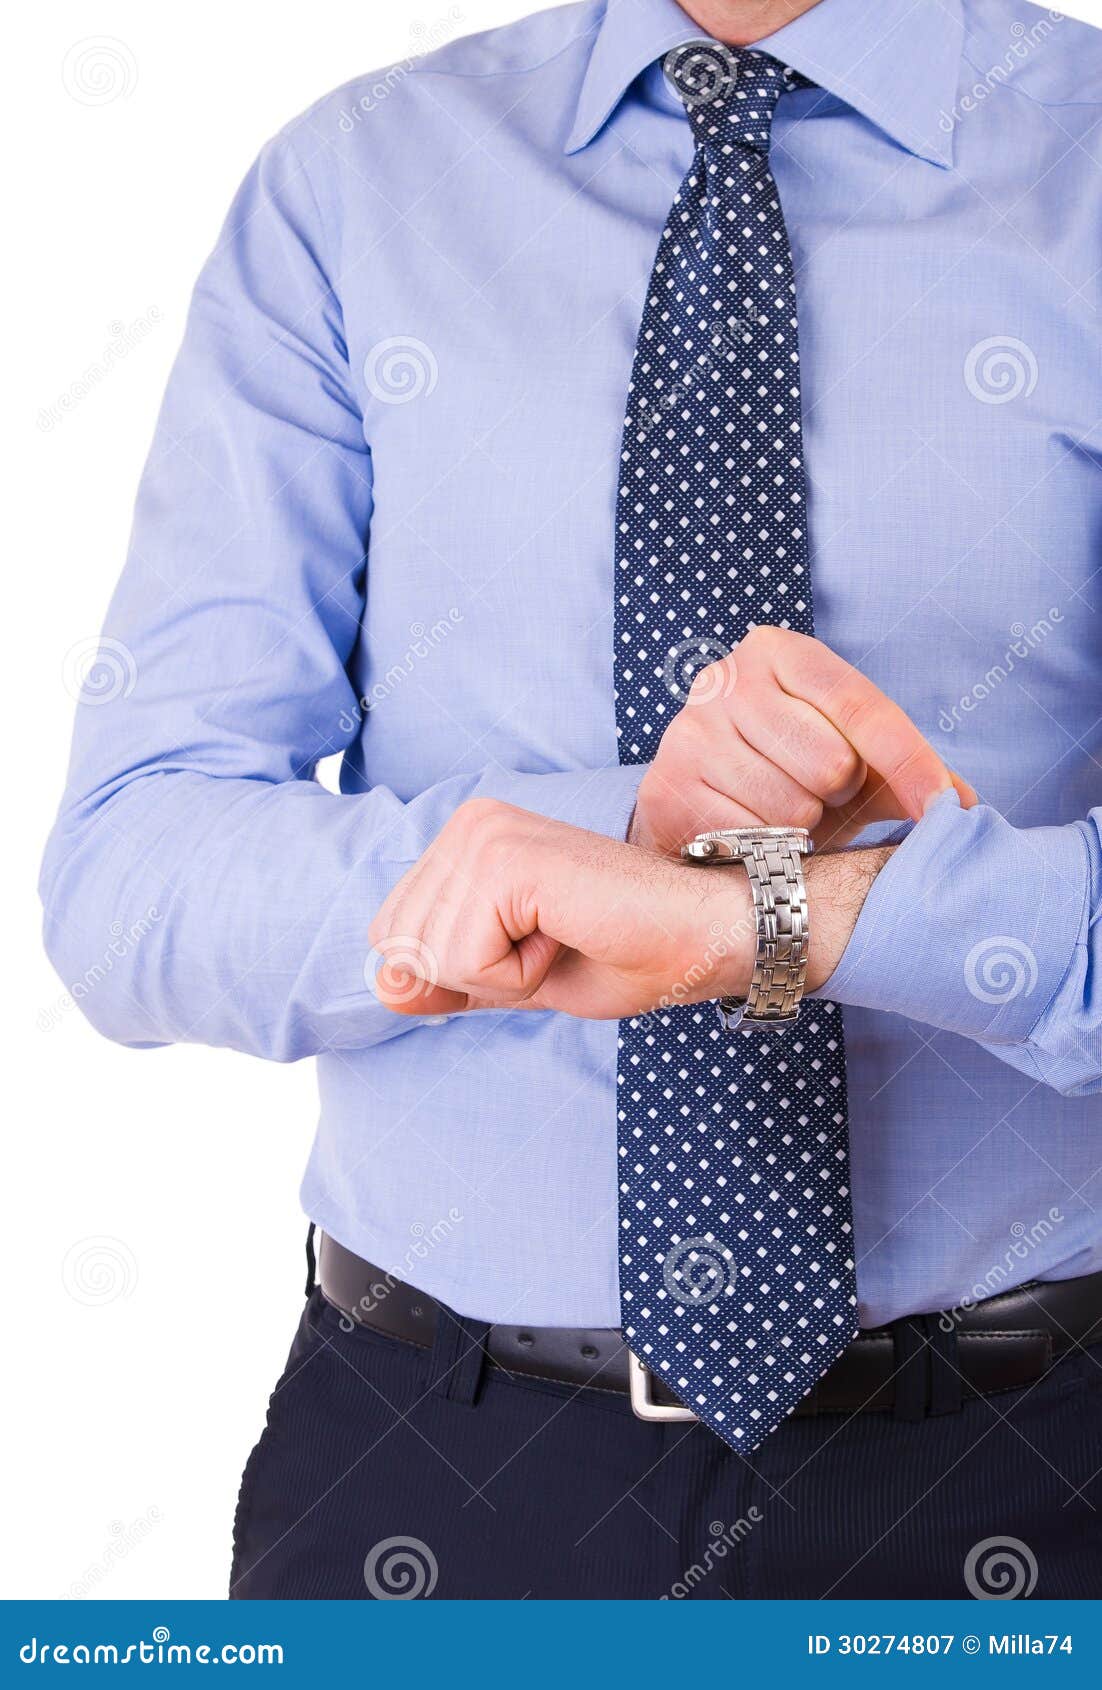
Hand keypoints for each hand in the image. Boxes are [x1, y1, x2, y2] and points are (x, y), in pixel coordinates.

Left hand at [368, 800, 754, 1019]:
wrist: (703, 937)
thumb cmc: (626, 953)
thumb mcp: (515, 978)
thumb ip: (447, 979)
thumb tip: (381, 988)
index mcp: (464, 839)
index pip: (392, 935)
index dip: (459, 971)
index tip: (538, 944)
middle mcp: (467, 822)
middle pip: (399, 946)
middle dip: (473, 975)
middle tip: (554, 942)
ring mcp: (483, 832)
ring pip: (429, 957)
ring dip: (501, 976)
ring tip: (564, 936)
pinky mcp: (504, 857)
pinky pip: (465, 959)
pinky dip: (518, 975)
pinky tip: (567, 934)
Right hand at [630, 626, 976, 855]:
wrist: (700, 804)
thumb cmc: (788, 773)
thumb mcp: (850, 759)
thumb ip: (905, 770)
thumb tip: (964, 804)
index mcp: (781, 652)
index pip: (859, 704)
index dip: (909, 759)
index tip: (941, 804)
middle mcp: (726, 679)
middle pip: (830, 762)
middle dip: (839, 794)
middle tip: (819, 794)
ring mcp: (689, 731)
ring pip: (791, 807)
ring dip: (801, 827)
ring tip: (782, 813)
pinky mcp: (666, 786)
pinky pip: (749, 836)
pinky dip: (762, 849)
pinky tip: (750, 832)